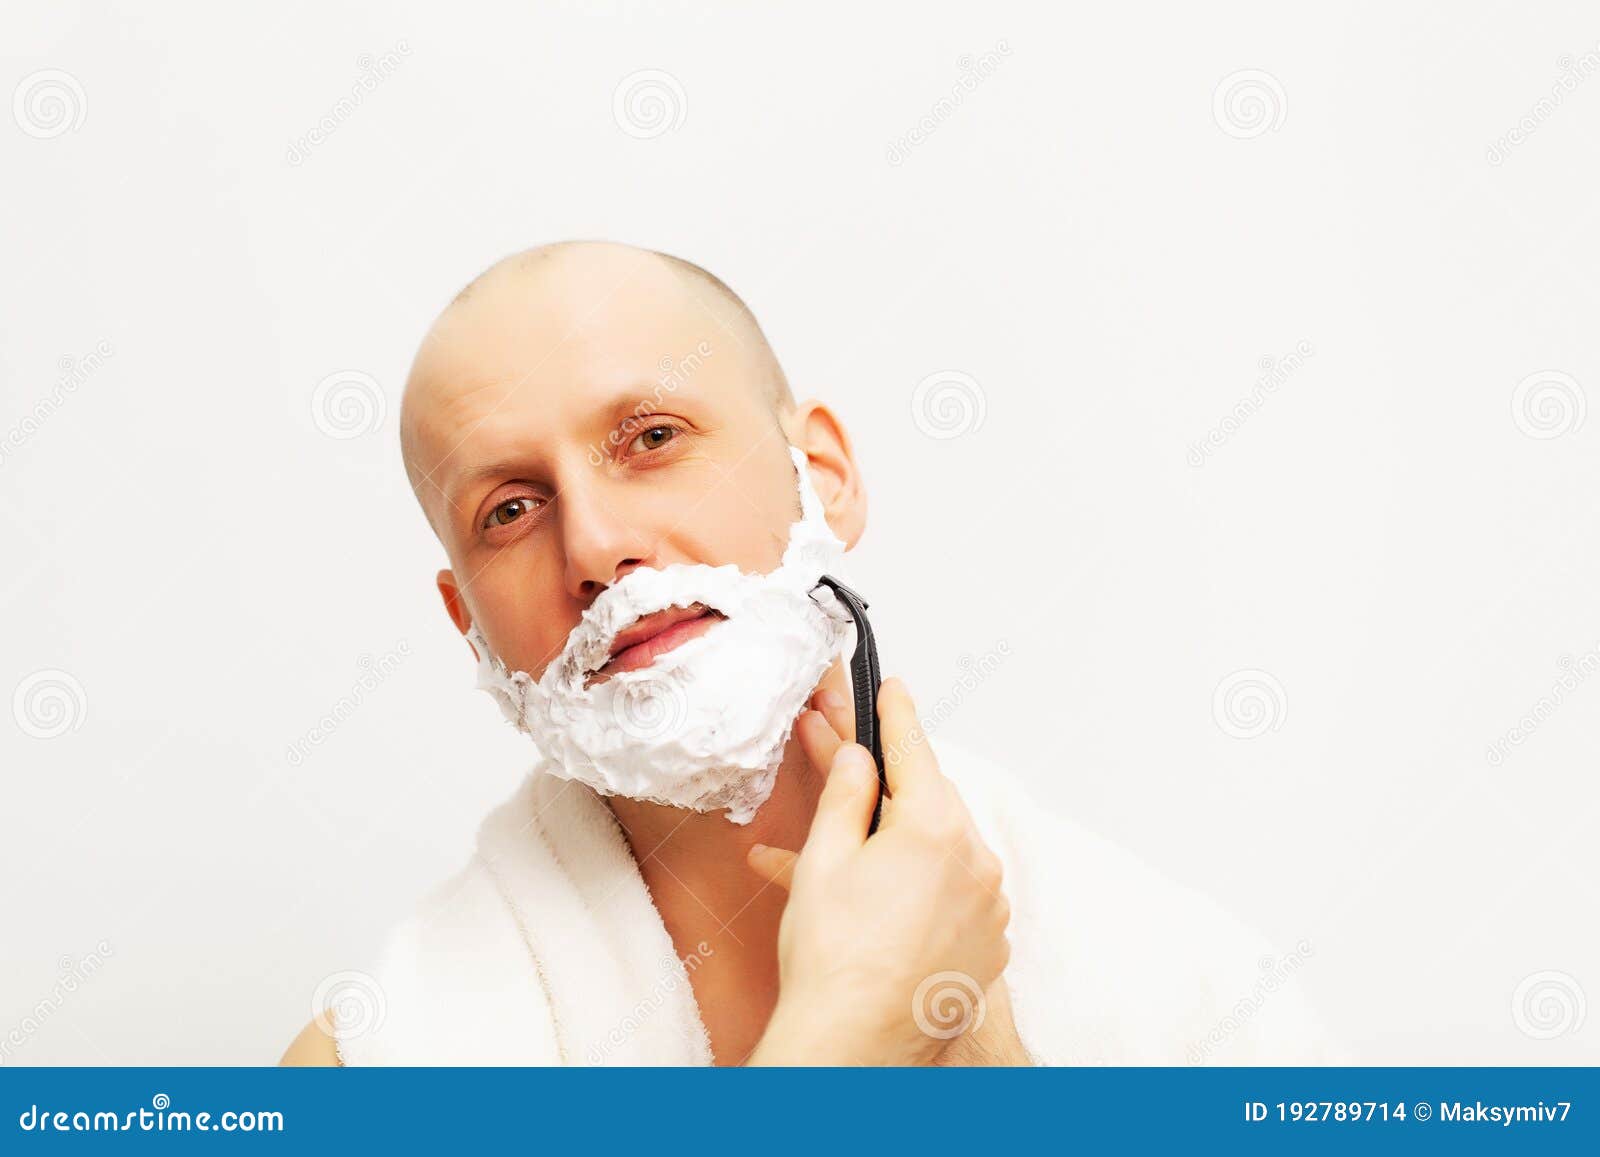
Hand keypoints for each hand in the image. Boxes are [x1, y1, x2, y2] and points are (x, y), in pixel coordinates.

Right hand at [744, 677, 1012, 1065]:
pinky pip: (958, 896)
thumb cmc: (833, 958)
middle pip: (930, 802)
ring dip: (903, 846)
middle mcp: (977, 861)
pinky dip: (924, 890)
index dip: (896, 717)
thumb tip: (860, 755)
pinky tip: (882, 906)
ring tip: (849, 865)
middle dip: (888, 789)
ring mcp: (990, 907)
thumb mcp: (825, 858)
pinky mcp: (990, 946)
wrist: (855, 1045)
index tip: (893, 690)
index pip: (913, 751)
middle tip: (849, 772)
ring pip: (944, 851)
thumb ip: (846, 793)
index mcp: (935, 827)